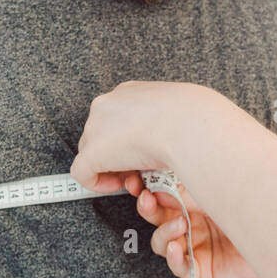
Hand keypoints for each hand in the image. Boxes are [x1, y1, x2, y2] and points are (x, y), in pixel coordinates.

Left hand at [70, 80, 216, 192]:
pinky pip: (83, 173)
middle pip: (101, 135)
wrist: (187, 124)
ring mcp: (96, 127)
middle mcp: (108, 104)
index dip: (127, 139)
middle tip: (138, 168)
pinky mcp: (92, 153)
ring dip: (112, 168)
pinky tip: (120, 185)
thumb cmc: (193, 117)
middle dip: (117, 155)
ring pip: (92, 153)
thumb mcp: (180, 110)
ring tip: (135, 176)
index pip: (117, 118)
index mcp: (129, 92)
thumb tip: (174, 131)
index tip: (142, 152)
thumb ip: (167, 118)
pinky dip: (99, 183)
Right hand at [127, 178, 260, 277]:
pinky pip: (183, 269)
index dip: (146, 191)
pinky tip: (179, 248)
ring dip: (165, 234)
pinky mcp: (206, 270)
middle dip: (148, 210)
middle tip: (147, 200)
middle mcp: (193, 224)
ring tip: (179, 225)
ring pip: (164, 244)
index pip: (162, 196)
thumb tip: (160, 182)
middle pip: (157, 219)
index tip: (135, 183)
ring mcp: (198, 247)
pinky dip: (176, 259)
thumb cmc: (259, 206)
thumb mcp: (220, 192)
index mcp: (194, 202)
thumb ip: (190, 190)